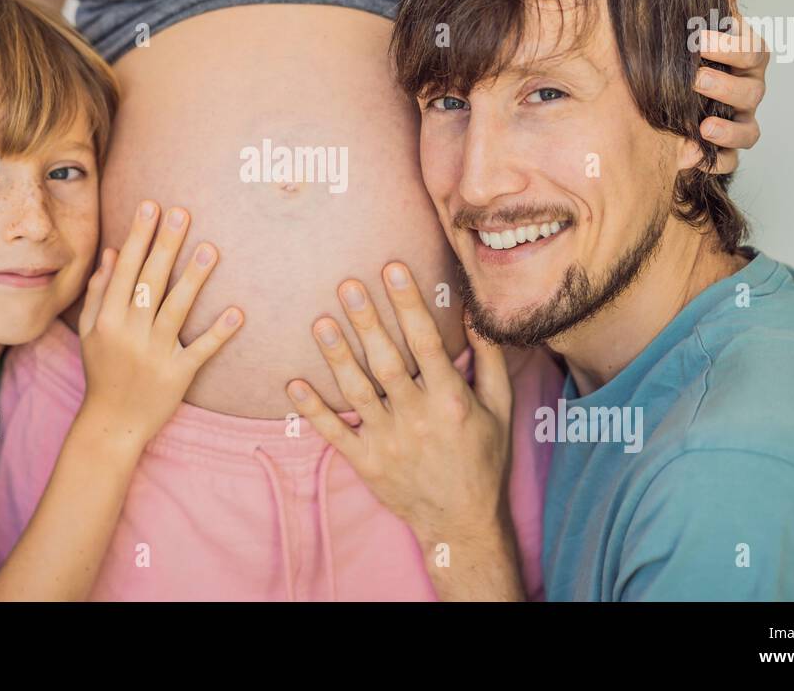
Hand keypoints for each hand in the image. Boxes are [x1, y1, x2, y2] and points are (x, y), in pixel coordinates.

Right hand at [76, 200, 242, 448]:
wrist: (111, 424)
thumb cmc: (102, 372)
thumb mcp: (91, 332)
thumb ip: (101, 293)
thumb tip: (114, 253)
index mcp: (109, 320)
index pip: (127, 270)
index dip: (139, 237)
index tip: (151, 206)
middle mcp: (131, 334)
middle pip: (151, 282)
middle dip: (165, 245)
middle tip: (182, 213)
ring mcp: (155, 355)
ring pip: (176, 310)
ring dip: (194, 279)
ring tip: (210, 248)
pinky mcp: (178, 376)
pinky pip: (200, 351)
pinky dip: (218, 333)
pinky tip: (237, 313)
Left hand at [285, 262, 522, 599]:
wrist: (463, 524)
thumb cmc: (484, 459)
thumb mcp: (500, 409)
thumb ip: (488, 359)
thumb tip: (474, 312)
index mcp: (451, 400)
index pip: (426, 341)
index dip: (408, 303)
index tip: (392, 268)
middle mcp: (418, 418)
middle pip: (386, 361)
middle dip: (367, 321)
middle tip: (347, 284)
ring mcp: (388, 442)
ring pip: (356, 392)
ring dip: (336, 356)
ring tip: (320, 322)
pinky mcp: (366, 463)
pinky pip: (335, 433)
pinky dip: (313, 409)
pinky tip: (293, 383)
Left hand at [697, 0, 768, 172]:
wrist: (676, 101)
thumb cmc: (696, 58)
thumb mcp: (703, 34)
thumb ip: (714, 11)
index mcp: (746, 60)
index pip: (752, 50)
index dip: (730, 45)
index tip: (700, 37)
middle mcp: (749, 92)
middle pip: (752, 91)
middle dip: (725, 85)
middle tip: (695, 79)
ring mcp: (741, 122)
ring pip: (749, 131)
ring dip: (727, 130)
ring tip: (702, 127)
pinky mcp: (728, 151)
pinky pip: (730, 162)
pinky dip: (716, 162)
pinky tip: (693, 158)